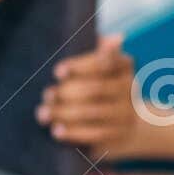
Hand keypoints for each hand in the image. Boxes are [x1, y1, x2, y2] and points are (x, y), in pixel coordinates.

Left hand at [37, 35, 139, 158]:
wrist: (124, 127)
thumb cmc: (100, 88)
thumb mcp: (98, 68)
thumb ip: (97, 52)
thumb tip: (116, 38)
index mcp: (124, 65)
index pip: (103, 62)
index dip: (79, 66)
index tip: (57, 72)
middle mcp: (130, 88)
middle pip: (95, 89)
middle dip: (65, 92)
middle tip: (46, 95)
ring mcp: (126, 114)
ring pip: (92, 112)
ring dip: (63, 113)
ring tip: (43, 113)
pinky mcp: (119, 136)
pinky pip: (94, 134)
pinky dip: (73, 132)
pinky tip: (56, 130)